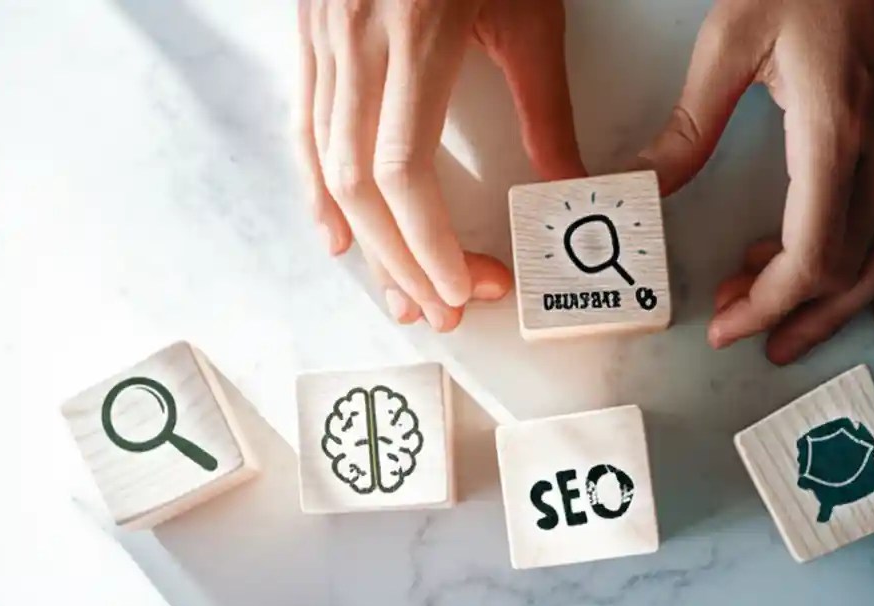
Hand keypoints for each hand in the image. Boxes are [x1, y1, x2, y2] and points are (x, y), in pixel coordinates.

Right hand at [296, 0, 585, 330]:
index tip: (465, 287)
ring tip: (402, 293)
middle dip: (402, 258)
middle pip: (358, 182)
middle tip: (447, 308)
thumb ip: (547, 111)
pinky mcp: (310, 36)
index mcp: (413, 35)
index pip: (400, 168)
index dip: (427, 241)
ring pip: (325, 164)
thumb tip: (569, 191)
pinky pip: (303, 127)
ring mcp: (321, 37)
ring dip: (367, 240)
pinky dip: (318, 189)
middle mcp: (353, 40)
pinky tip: (336, 236)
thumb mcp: (530, 19)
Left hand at [639, 0, 873, 363]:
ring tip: (796, 331)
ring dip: (843, 308)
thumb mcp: (730, 40)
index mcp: (839, 129)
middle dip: (791, 312)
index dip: (767, 304)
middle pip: (850, 270)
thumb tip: (644, 185)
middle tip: (745, 330)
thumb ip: (689, 126)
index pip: (811, 255)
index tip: (727, 323)